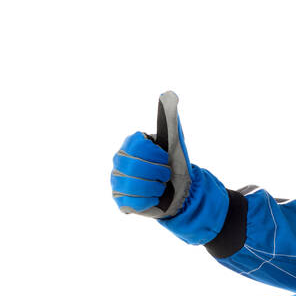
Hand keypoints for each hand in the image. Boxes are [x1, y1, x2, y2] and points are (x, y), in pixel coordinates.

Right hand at [111, 91, 192, 217]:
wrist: (178, 192)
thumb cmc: (174, 165)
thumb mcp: (174, 142)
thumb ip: (171, 119)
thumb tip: (169, 95)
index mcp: (131, 144)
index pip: (137, 146)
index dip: (155, 155)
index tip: (165, 158)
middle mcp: (119, 160)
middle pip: (134, 166)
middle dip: (156, 173)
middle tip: (165, 175)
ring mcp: (117, 180)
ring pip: (133, 185)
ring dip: (154, 187)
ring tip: (160, 186)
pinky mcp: (119, 199)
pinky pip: (132, 201)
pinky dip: (149, 200)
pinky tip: (154, 197)